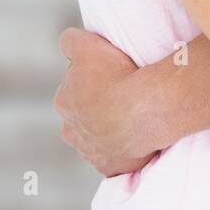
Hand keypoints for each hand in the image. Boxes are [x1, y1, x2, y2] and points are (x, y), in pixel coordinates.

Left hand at [54, 27, 157, 176]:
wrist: (146, 109)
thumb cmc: (117, 76)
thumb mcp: (88, 45)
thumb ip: (70, 41)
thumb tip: (67, 42)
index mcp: (63, 102)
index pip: (75, 89)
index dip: (93, 81)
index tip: (111, 76)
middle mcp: (72, 132)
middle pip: (84, 117)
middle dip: (98, 109)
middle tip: (122, 96)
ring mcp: (92, 153)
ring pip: (98, 139)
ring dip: (110, 131)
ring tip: (133, 117)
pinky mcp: (111, 168)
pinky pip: (116, 158)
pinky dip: (124, 150)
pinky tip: (136, 137)